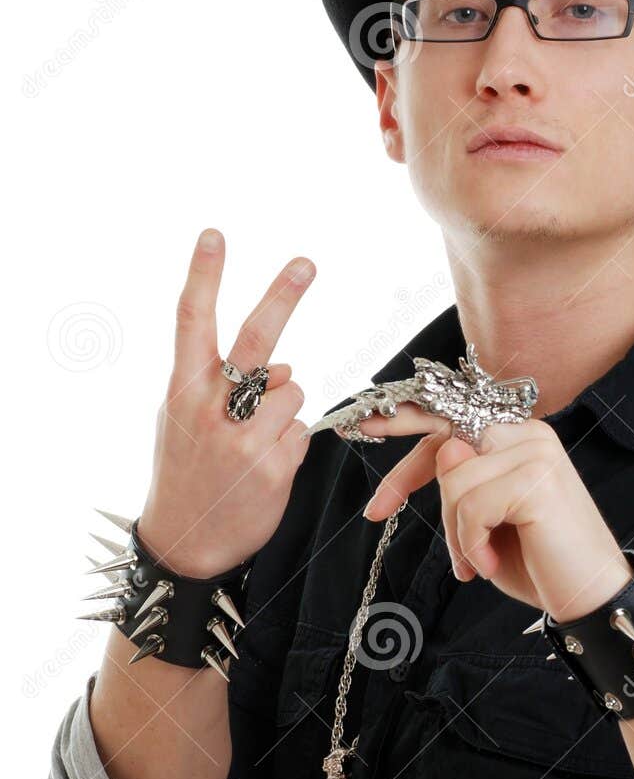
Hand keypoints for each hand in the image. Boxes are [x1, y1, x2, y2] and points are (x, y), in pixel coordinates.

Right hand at [137, 229, 315, 577]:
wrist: (185, 542)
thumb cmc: (187, 473)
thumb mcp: (186, 422)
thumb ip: (224, 386)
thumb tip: (283, 365)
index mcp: (182, 391)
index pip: (191, 321)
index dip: (203, 276)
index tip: (214, 236)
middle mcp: (210, 410)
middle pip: (256, 340)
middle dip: (283, 295)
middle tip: (307, 262)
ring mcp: (243, 439)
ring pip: (291, 390)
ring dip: (283, 410)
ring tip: (254, 444)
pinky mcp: (273, 467)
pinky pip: (300, 431)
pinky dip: (289, 443)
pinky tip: (264, 468)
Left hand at [358, 405, 632, 619]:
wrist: (589, 599)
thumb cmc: (540, 562)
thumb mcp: (486, 520)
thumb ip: (462, 482)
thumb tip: (443, 450)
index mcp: (518, 438)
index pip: (451, 421)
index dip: (404, 425)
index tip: (362, 430)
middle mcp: (529, 434)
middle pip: (445, 441)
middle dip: (409, 478)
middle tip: (388, 515)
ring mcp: (534, 453)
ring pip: (454, 481)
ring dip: (457, 533)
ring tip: (479, 562)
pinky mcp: (535, 479)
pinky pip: (471, 506)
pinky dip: (471, 543)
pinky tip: (491, 564)